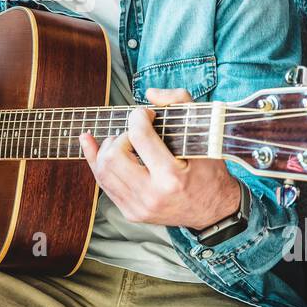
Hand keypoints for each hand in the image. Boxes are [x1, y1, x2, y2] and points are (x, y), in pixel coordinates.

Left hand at [78, 88, 240, 230]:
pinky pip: (103, 183)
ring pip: (103, 169)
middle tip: (136, 132)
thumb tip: (149, 93)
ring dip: (108, 147)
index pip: (139, 136)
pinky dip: (96, 159)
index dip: (138, 116)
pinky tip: (91, 142)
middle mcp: (152, 196)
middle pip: (114, 155)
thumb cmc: (210, 170)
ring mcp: (139, 207)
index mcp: (172, 177)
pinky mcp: (131, 213)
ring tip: (123, 140)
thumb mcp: (206, 133)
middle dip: (122, 135)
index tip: (146, 114)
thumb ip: (181, 103)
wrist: (215, 210)